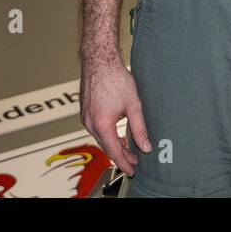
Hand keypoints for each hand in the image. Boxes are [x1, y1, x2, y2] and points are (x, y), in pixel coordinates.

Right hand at [80, 58, 150, 176]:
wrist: (99, 61)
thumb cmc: (115, 78)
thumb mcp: (133, 105)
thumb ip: (139, 128)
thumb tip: (145, 146)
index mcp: (103, 124)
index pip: (114, 152)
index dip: (124, 163)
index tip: (132, 170)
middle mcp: (91, 124)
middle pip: (107, 147)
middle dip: (120, 155)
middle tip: (134, 161)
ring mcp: (86, 118)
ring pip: (101, 138)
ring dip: (114, 145)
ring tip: (128, 149)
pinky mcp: (85, 112)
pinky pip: (97, 130)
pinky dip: (107, 135)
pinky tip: (117, 134)